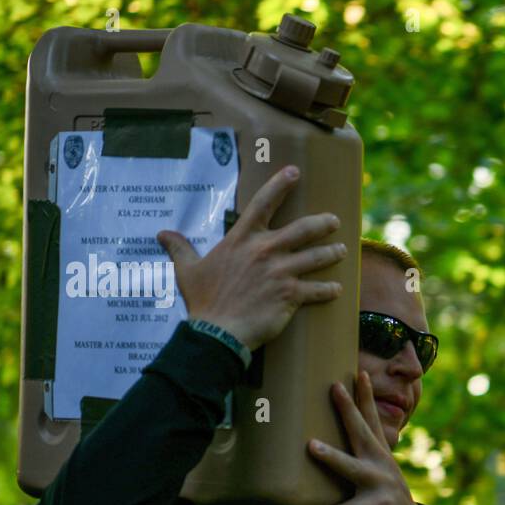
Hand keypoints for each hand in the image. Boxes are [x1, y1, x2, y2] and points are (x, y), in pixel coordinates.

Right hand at [156, 165, 346, 350]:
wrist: (217, 332)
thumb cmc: (203, 301)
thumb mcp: (187, 270)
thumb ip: (180, 249)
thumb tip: (162, 234)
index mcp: (241, 240)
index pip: (263, 203)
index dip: (280, 184)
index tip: (295, 172)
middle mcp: (264, 251)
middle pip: (302, 229)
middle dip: (322, 223)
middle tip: (334, 220)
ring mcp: (280, 272)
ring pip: (316, 257)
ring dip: (332, 253)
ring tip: (342, 251)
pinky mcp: (291, 295)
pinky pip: (317, 290)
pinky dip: (330, 290)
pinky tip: (338, 289)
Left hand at [304, 370, 423, 504]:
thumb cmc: (384, 503)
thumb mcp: (376, 477)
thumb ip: (359, 460)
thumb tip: (327, 444)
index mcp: (381, 456)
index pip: (373, 421)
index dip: (366, 397)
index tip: (359, 372)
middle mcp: (382, 465)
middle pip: (363, 432)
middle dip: (348, 409)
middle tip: (334, 387)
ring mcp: (381, 486)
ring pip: (352, 468)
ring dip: (332, 456)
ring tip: (311, 446)